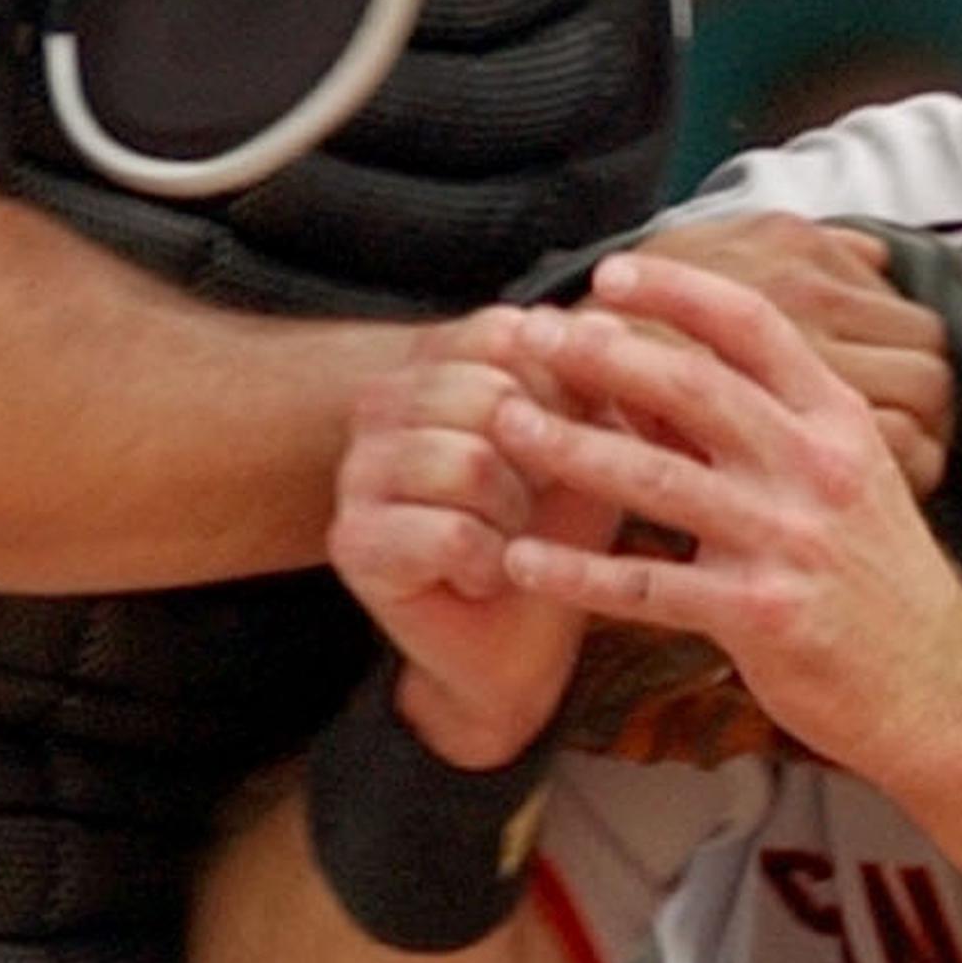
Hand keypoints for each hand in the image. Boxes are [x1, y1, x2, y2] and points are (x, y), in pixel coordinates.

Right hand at [330, 306, 612, 764]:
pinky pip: (445, 533)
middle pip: (484, 395)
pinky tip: (483, 576)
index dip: (560, 389)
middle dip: (538, 461)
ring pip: (464, 461)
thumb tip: (608, 321)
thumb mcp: (592, 440)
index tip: (574, 437)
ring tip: (508, 541)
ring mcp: (355, 472)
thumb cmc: (555, 531)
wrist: (522, 641)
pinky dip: (488, 564)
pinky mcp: (352, 542)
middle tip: (534, 507)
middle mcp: (380, 403)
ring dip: (513, 517)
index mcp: (434, 362)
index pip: (503, 332)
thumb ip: (596, 378)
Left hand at [496, 254, 961, 780]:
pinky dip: (579, 573)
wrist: (937, 688)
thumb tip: (654, 384)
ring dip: (572, 449)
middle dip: (602, 355)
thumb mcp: (841, 482)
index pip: (755, 328)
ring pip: (658, 479)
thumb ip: (760, 428)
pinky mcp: (760, 616)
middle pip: (693, 388)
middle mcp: (816, 469)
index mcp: (838, 422)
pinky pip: (649, 586)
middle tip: (530, 337)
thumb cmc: (875, 581)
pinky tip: (521, 560)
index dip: (679, 292)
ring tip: (504, 425)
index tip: (612, 274)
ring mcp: (788, 542)